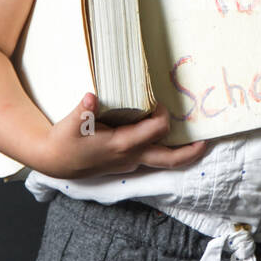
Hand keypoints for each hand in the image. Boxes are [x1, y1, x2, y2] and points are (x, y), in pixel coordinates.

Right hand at [36, 90, 207, 178]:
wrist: (54, 162)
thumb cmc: (63, 142)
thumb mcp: (69, 124)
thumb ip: (82, 111)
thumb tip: (91, 97)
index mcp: (121, 145)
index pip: (154, 130)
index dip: (162, 115)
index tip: (158, 102)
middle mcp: (130, 157)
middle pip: (169, 159)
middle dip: (190, 152)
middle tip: (206, 142)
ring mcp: (129, 163)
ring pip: (162, 161)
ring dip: (181, 153)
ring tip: (197, 142)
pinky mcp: (126, 163)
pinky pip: (152, 159)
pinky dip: (165, 151)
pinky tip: (168, 140)